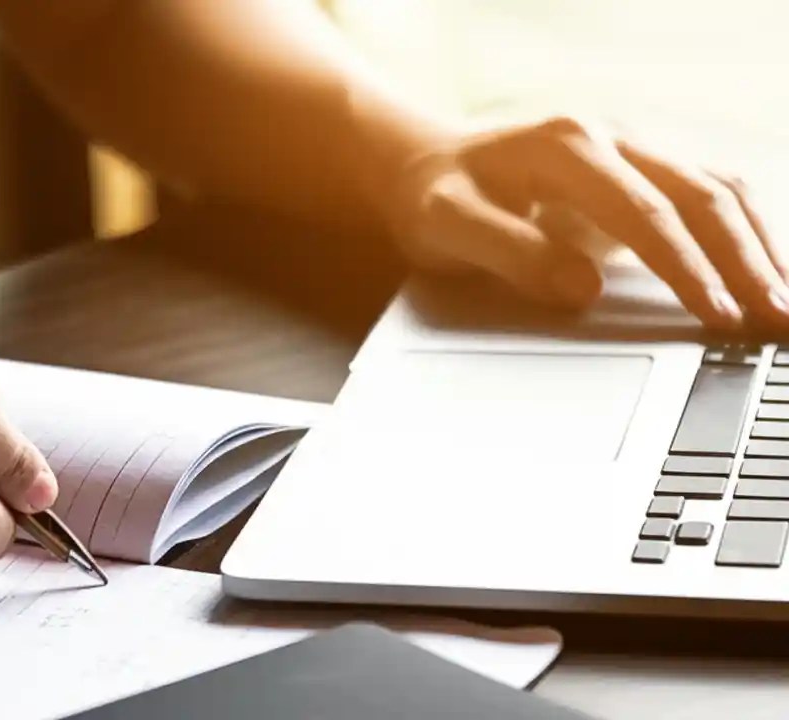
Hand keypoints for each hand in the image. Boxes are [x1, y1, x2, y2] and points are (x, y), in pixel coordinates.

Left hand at [386, 115, 788, 329]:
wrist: (424, 163)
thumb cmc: (436, 196)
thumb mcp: (446, 225)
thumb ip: (510, 252)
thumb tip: (581, 288)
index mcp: (567, 146)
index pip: (645, 211)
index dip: (685, 266)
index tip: (715, 312)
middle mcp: (610, 138)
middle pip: (700, 195)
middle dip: (746, 259)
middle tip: (776, 317)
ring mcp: (631, 152)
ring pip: (717, 190)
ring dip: (757, 245)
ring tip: (784, 304)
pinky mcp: (639, 175)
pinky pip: (706, 196)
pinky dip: (743, 234)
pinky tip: (761, 273)